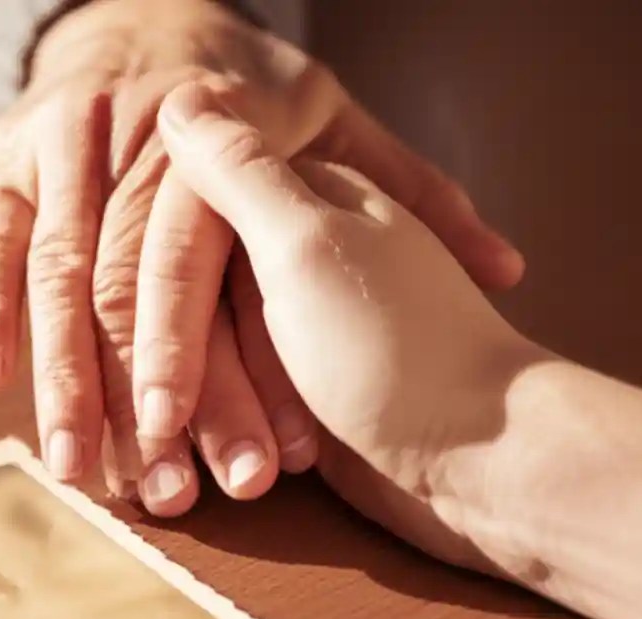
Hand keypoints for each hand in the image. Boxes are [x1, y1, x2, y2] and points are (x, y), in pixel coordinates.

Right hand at [0, 0, 522, 515]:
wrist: (149, 1)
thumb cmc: (258, 79)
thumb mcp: (343, 121)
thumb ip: (415, 192)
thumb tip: (505, 264)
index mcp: (214, 129)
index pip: (195, 261)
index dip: (198, 363)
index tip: (208, 454)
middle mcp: (127, 137)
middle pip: (123, 287)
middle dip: (129, 397)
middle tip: (144, 492)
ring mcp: (59, 149)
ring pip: (56, 280)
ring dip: (61, 383)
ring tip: (73, 470)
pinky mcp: (4, 167)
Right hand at [156, 81, 543, 568]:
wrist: (496, 458)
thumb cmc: (404, 349)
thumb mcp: (311, 246)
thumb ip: (241, 176)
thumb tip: (180, 101)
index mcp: (292, 196)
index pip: (176, 236)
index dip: (150, 321)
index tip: (146, 401)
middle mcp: (285, 247)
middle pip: (178, 305)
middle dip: (161, 392)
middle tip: (145, 470)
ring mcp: (287, 315)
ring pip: (193, 359)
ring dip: (176, 429)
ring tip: (163, 494)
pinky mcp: (289, 376)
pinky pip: (214, 401)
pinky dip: (197, 441)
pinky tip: (172, 477)